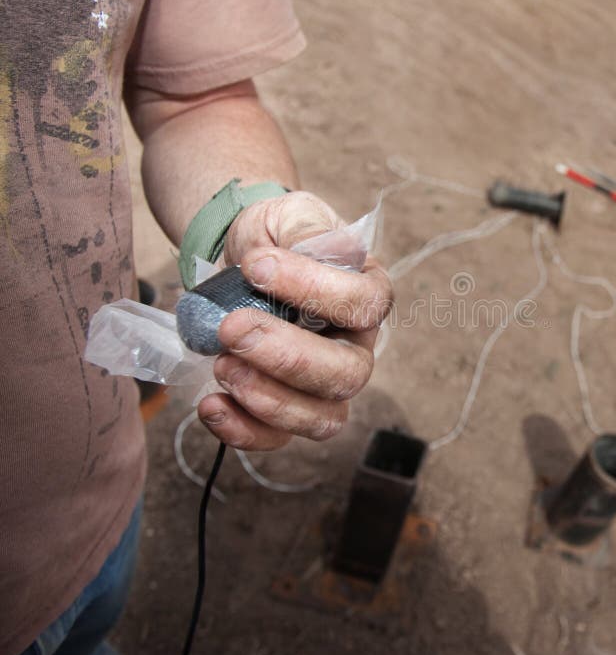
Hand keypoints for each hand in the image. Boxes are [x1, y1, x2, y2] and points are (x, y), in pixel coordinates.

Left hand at [196, 191, 391, 449]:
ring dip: (269, 400)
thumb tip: (334, 251)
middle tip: (231, 328)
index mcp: (366, 295)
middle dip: (287, 358)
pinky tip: (211, 403)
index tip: (254, 265)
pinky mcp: (286, 410)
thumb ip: (309, 228)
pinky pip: (278, 439)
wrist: (241, 264)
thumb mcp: (290, 216)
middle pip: (348, 375)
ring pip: (322, 418)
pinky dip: (243, 430)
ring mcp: (324, 386)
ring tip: (220, 365)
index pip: (363, 305)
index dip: (314, 290)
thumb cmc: (276, 239)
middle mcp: (355, 348)